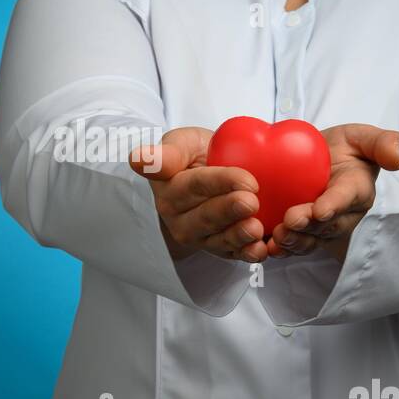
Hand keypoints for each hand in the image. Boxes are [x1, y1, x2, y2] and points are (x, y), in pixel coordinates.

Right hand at [129, 127, 269, 262]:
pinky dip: (247, 254)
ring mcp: (200, 237)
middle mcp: (180, 219)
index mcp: (169, 191)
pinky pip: (232, 255)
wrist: (208, 173)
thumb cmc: (195, 156)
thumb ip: (164, 153)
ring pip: (219, 239)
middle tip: (251, 202)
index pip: (195, 186)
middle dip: (229, 211)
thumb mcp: (180, 143)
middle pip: (207, 216)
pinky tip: (261, 250)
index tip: (246, 178)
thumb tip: (137, 159)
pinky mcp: (219, 249)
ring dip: (238, 236)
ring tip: (256, 229)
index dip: (220, 182)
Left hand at [267, 124, 398, 262]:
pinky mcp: (302, 233)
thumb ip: (382, 142)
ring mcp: (321, 228)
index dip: (335, 204)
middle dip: (309, 226)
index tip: (321, 209)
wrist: (319, 159)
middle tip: (291, 220)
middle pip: (326, 225)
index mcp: (357, 190)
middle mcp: (342, 215)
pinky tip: (263, 247)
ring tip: (277, 236)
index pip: (348, 197)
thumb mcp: (362, 137)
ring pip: (309, 240)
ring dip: (293, 241)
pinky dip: (278, 249)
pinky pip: (292, 245)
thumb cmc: (345, 148)